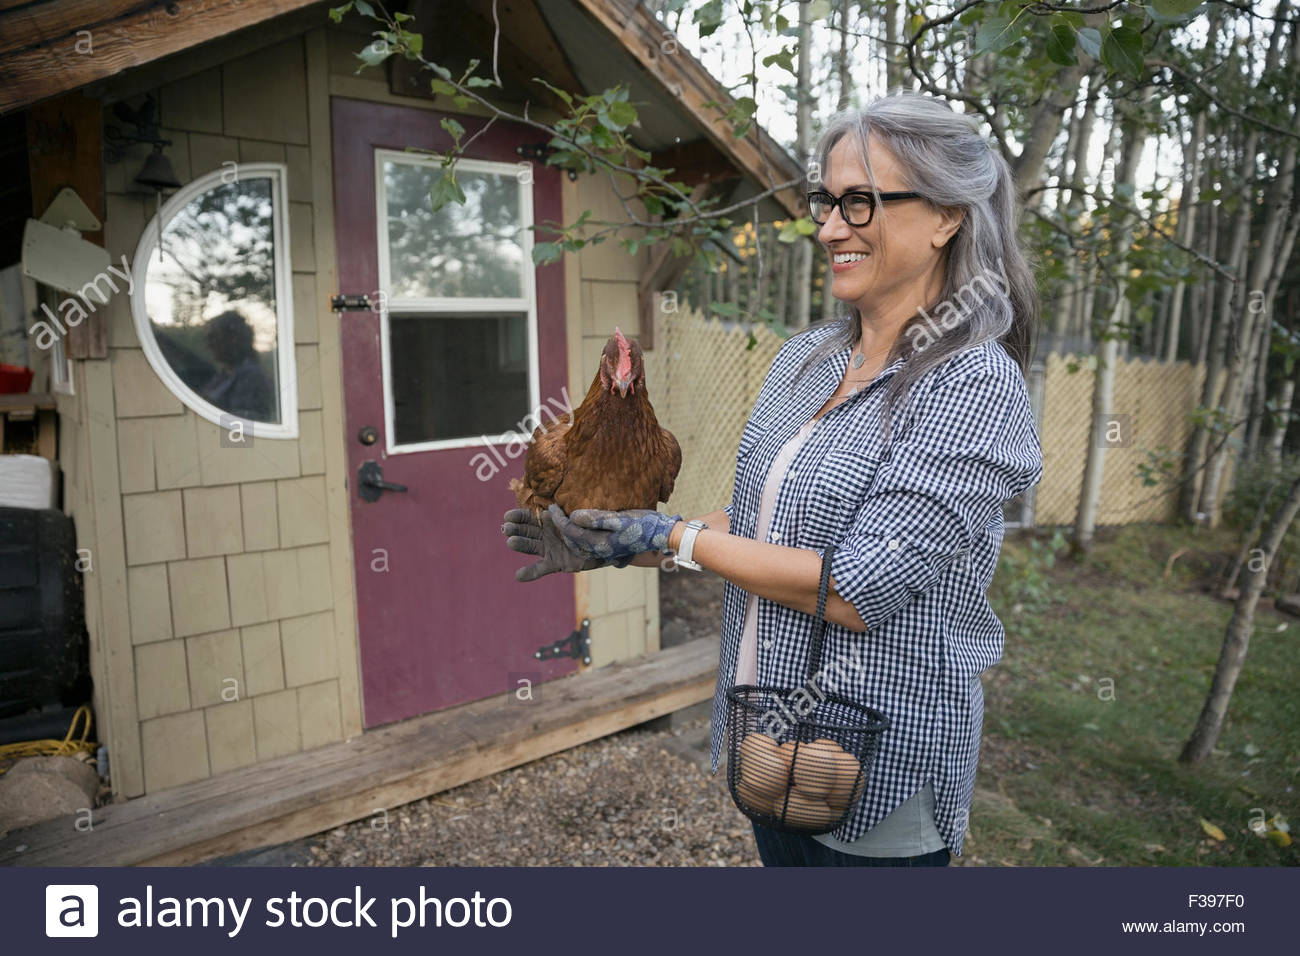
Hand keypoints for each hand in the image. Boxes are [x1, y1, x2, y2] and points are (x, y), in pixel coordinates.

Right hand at [502, 508, 627, 581]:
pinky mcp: (555, 563)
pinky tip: (518, 575)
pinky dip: (530, 573)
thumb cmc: (590, 526)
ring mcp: (549, 549)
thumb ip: (567, 514)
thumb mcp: (578, 516)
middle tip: (506, 528)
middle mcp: (546, 534)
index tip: (508, 516)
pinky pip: (541, 568)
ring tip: (510, 542)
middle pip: (527, 531)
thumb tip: (554, 507)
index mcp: (549, 520)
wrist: (603, 544)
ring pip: (531, 546)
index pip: (530, 517)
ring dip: (520, 544)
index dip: (518, 516)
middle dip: (516, 529)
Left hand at [548, 504, 682, 562]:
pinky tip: (575, 529)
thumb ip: (596, 518)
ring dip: (565, 534)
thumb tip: (574, 516)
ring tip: (559, 521)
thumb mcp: (621, 518)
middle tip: (550, 513)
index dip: (559, 519)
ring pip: (576, 545)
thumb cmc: (643, 523)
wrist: (661, 534)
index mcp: (600, 544)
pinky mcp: (608, 548)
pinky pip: (585, 546)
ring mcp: (603, 551)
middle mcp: (599, 551)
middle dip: (558, 528)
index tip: (551, 506)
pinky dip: (575, 538)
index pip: (571, 531)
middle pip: (570, 541)